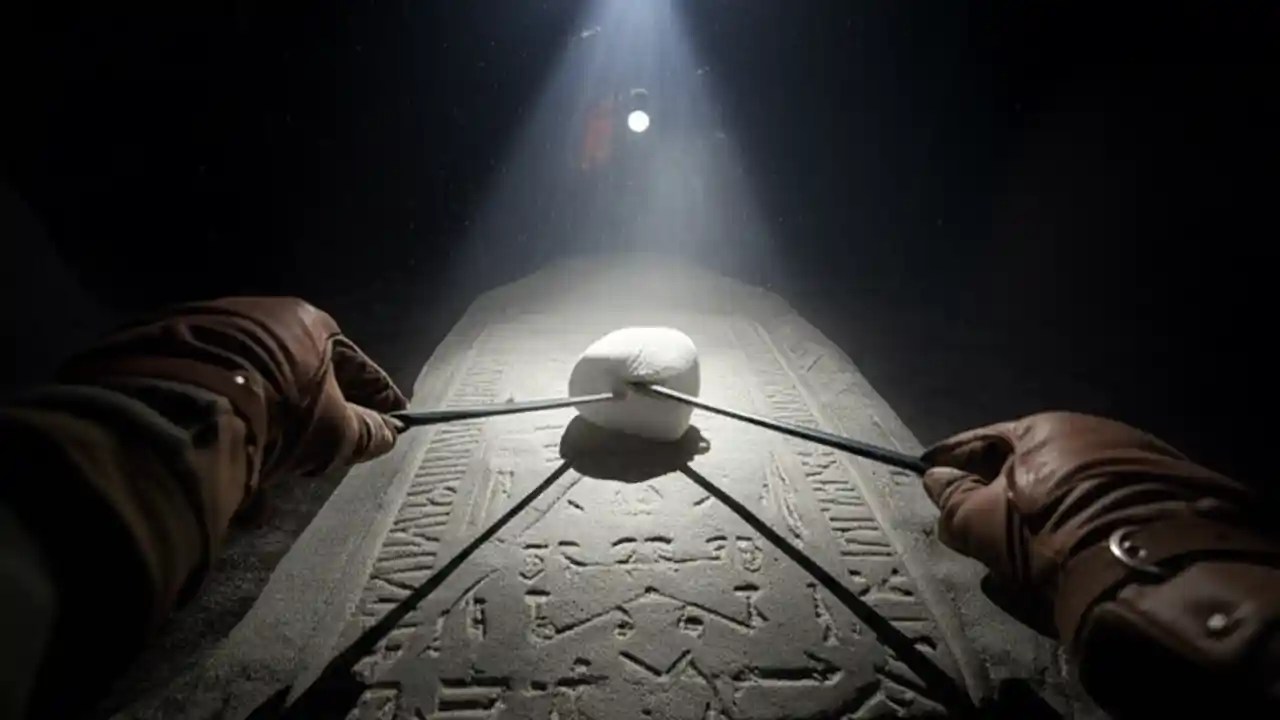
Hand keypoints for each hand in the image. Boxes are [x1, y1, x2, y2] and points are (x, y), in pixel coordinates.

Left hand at [62, 297, 407, 479]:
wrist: (178, 403)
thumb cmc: (278, 414)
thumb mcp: (333, 432)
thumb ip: (367, 433)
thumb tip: (390, 432)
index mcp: (310, 323)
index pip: (359, 365)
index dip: (380, 397)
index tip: (396, 418)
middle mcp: (260, 314)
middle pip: (301, 373)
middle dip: (315, 414)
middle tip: (324, 449)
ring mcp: (209, 327)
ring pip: (254, 383)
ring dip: (267, 423)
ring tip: (267, 467)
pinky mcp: (164, 347)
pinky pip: (211, 389)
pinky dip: (223, 419)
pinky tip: (224, 455)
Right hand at [920, 412, 1254, 642]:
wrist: (1158, 567)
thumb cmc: (1054, 536)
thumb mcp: (987, 524)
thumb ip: (954, 501)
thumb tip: (934, 480)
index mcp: (1044, 427)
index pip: (983, 439)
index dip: (952, 459)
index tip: (929, 470)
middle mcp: (1096, 431)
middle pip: (1033, 460)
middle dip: (1004, 485)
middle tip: (979, 516)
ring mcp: (1141, 460)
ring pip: (1076, 483)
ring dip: (1050, 506)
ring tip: (1030, 541)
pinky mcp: (1176, 496)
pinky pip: (1113, 505)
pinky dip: (1089, 520)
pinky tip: (1080, 548)